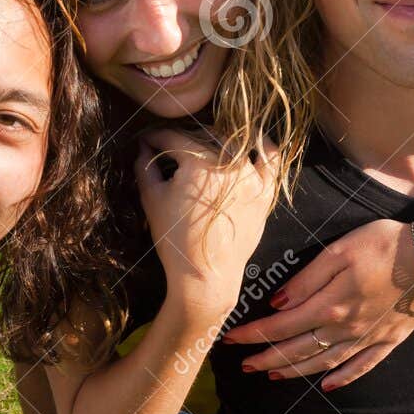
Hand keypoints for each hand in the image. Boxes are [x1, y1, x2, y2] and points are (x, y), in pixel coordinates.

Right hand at [135, 128, 279, 312]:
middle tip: (169, 148)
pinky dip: (262, 145)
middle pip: (203, 136)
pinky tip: (252, 139)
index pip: (173, 139)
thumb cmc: (176, 240)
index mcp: (200, 163)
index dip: (155, 137)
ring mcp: (252, 177)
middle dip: (182, 139)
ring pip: (233, 143)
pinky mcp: (265, 192)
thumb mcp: (152, 200)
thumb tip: (142, 148)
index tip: (147, 140)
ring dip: (214, 140)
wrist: (206, 276)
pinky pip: (271, 160)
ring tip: (201, 148)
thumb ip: (145, 167)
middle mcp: (230, 164)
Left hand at [222, 217, 413, 390]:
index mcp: (329, 306)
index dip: (254, 334)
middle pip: (297, 350)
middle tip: (243, 365)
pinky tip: (328, 386)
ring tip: (273, 375)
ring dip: (296, 371)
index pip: (280, 326)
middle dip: (267, 358)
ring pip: (324, 363)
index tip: (230, 339)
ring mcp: (368, 338)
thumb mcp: (339, 251)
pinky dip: (342, 378)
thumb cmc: (386, 245)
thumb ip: (306, 280)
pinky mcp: (389, 340)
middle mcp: (346, 329)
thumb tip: (277, 304)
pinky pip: (361, 366)